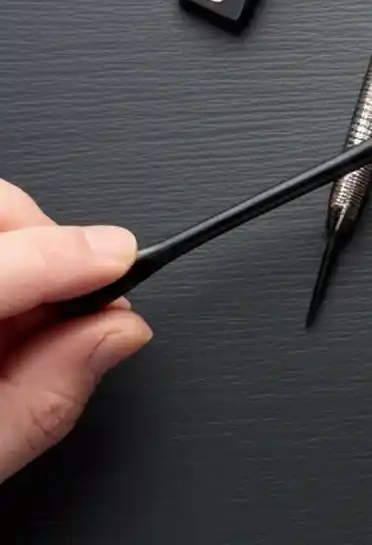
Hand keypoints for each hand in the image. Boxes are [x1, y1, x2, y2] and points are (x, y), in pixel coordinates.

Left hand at [0, 180, 151, 482]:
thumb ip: (53, 394)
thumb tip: (122, 331)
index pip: (11, 262)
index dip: (77, 253)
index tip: (127, 255)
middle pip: (1, 209)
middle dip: (52, 240)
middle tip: (83, 299)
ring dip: (31, 252)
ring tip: (34, 321)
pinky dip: (11, 263)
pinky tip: (7, 316)